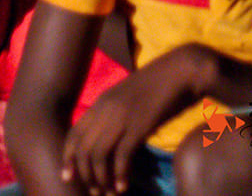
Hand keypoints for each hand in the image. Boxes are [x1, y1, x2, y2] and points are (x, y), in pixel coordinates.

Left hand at [62, 46, 212, 194]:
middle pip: (83, 148)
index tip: (68, 176)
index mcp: (102, 101)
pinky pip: (122, 156)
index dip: (68, 158)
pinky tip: (124, 187)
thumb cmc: (161, 82)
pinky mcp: (140, 125)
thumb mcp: (129, 96)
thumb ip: (115, 113)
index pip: (73, 133)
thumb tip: (109, 138)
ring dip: (101, 179)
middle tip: (94, 192)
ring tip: (109, 192)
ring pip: (98, 155)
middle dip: (85, 175)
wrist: (183, 69)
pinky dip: (120, 175)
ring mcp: (122, 116)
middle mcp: (106, 109)